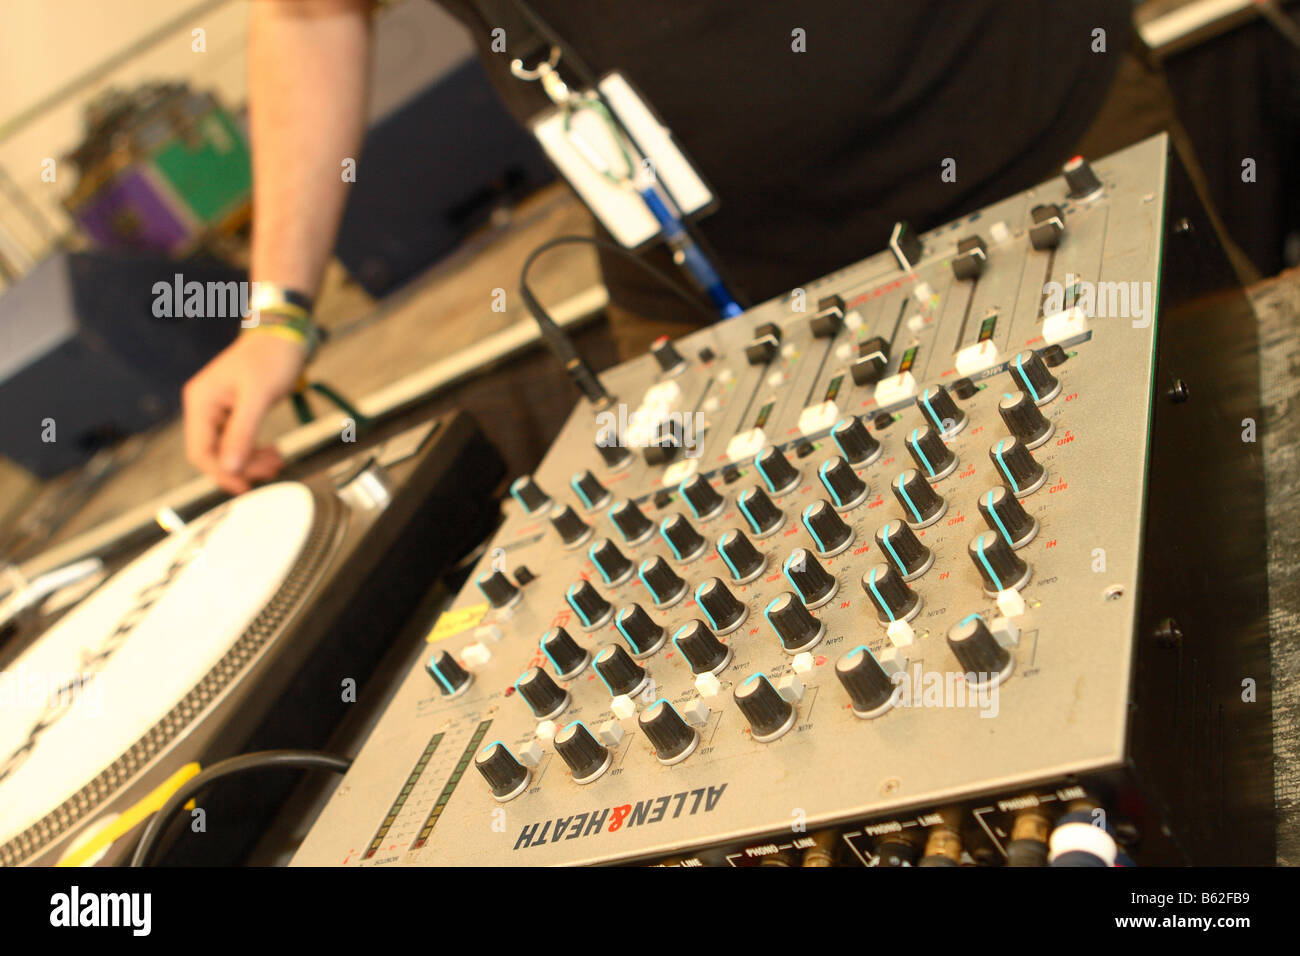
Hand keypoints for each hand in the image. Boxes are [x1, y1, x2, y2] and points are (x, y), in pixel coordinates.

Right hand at [183, 332, 306, 493]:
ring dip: (250, 460)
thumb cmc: (271, 357)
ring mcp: (216, 408)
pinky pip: (236, 439)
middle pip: (212, 453)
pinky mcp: (232, 410)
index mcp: (201, 402)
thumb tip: (230, 468)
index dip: (221, 473)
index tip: (246, 486)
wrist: (284, 333)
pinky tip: (271, 453)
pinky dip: (253, 449)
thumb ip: (242, 433)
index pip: (200, 451)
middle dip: (240, 466)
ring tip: (277, 461)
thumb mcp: (258, 397)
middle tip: (272, 469)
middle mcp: (203, 406)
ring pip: (226, 448)